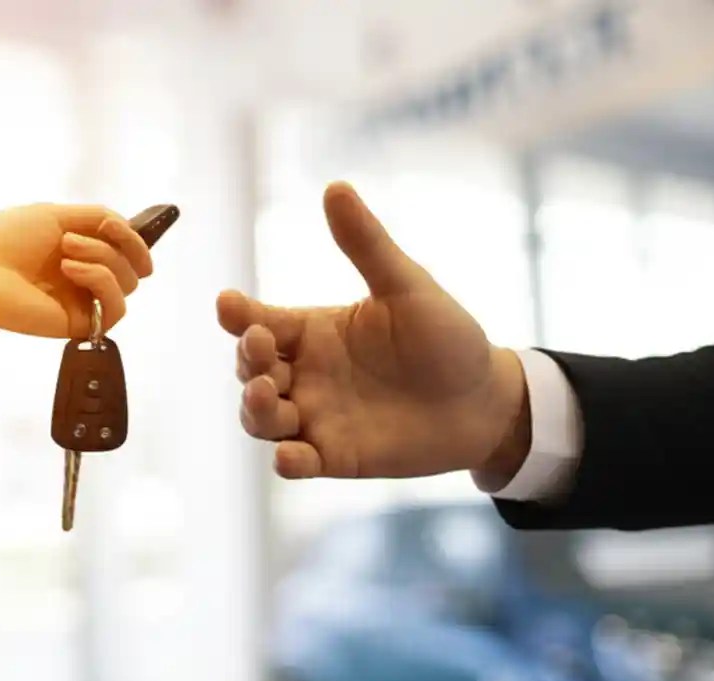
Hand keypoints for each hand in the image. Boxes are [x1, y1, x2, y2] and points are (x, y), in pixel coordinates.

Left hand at [0, 203, 152, 337]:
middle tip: (70, 240)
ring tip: (65, 255)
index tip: (114, 227)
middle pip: (131, 265)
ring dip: (102, 259)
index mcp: (76, 250)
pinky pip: (116, 307)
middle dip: (112, 245)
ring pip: (127, 284)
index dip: (131, 238)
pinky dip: (100, 281)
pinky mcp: (80, 323)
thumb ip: (97, 218)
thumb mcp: (54, 214)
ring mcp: (82, 301)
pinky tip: (71, 272)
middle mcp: (82, 276)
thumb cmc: (2, 239)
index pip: (124, 248)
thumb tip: (129, 227)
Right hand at [218, 182, 529, 481]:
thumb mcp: (407, 286)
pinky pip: (297, 461)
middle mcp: (305, 373)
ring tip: (266, 396)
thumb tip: (335, 186)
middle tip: (261, 349)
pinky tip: (292, 456)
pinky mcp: (335, 456)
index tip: (228, 305)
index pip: (259, 320)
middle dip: (245, 360)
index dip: (238, 315)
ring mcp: (316, 416)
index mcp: (313, 330)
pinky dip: (287, 461)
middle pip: (250, 369)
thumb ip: (367, 244)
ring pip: (260, 417)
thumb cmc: (445, 336)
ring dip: (254, 409)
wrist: (485, 400)